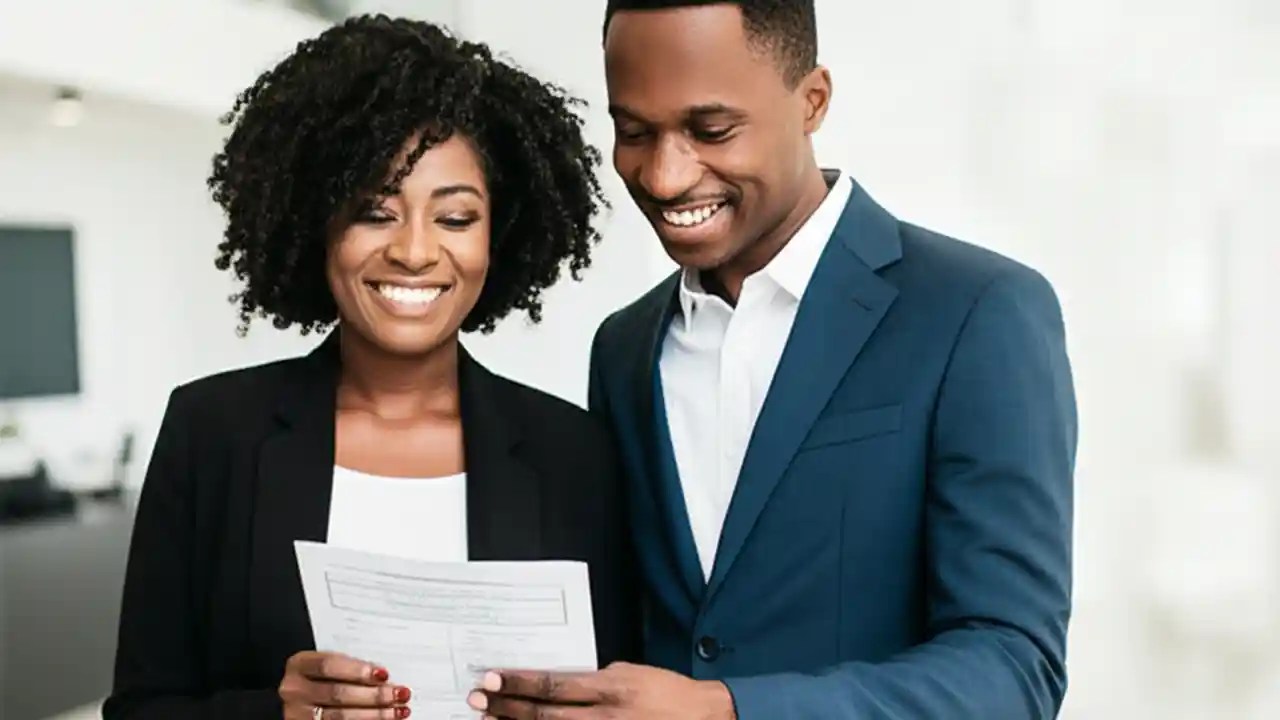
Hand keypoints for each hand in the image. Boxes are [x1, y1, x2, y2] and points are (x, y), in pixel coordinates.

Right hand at [278, 650, 411, 718]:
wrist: (298, 702)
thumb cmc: (319, 679)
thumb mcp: (326, 667)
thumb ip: (348, 667)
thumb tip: (383, 676)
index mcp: (299, 665)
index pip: (328, 665)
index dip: (358, 670)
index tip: (383, 674)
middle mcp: (294, 691)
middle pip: (337, 693)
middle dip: (373, 695)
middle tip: (400, 694)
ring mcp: (298, 714)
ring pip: (340, 716)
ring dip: (375, 714)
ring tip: (398, 711)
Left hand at [468, 661, 735, 718]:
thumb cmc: (665, 693)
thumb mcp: (628, 674)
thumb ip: (591, 680)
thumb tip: (556, 684)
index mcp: (610, 688)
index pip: (554, 684)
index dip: (520, 682)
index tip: (492, 677)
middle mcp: (605, 717)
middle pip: (543, 715)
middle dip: (506, 707)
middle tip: (476, 699)